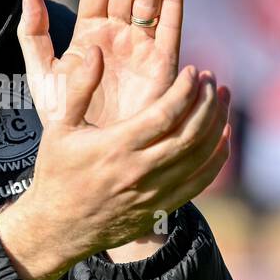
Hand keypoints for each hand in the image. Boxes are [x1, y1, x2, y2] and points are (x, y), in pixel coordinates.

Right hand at [0, 48, 230, 279]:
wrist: (57, 227)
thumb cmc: (56, 172)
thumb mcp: (59, 127)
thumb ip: (80, 88)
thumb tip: (97, 52)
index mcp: (116, 147)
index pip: (165, 114)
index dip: (186, 90)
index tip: (195, 71)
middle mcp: (140, 171)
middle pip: (190, 133)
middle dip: (208, 102)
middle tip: (213, 79)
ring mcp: (154, 193)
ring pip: (200, 156)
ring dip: (218, 124)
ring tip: (223, 99)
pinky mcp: (162, 208)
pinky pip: (200, 181)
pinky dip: (217, 157)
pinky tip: (223, 135)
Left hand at [19, 0, 181, 127]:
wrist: (93, 151)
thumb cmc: (66, 118)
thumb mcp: (42, 74)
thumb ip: (33, 35)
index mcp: (89, 34)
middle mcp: (117, 36)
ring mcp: (141, 48)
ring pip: (149, 2)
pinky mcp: (162, 65)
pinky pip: (170, 27)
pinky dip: (173, 2)